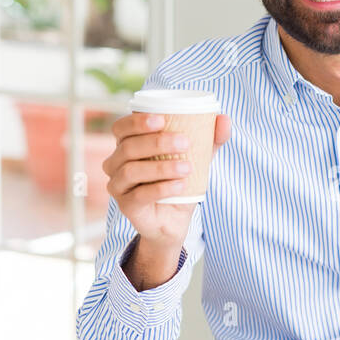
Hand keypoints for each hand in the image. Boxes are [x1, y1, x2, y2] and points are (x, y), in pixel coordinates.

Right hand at [103, 111, 231, 247]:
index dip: (136, 122)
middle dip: (156, 142)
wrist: (174, 220)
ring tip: (188, 168)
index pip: (121, 128)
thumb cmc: (180, 182)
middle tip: (185, 142)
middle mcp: (115, 164)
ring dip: (161, 167)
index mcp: (127, 145)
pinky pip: (140, 195)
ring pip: (131, 170)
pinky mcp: (126, 206)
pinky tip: (181, 185)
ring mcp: (118, 186)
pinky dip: (162, 188)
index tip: (162, 119)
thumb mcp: (197, 159)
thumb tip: (225, 118)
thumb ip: (210, 139)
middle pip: (128, 147)